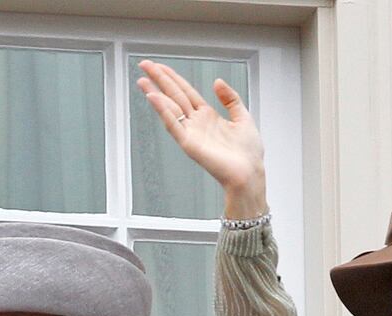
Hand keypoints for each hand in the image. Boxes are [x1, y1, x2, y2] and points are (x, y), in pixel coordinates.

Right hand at [137, 61, 267, 218]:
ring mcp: (191, 133)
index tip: (160, 66)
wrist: (250, 174)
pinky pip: (173, 125)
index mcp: (208, 116)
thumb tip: (217, 81)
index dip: (173, 78)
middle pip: (174, 96)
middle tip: (144, 65)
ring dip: (155, 93)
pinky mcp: (189, 144)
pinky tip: (153, 98)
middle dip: (159, 80)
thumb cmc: (248, 154)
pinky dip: (163, 112)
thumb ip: (231, 99)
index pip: (186, 92)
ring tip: (142, 80)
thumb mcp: (243, 117)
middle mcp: (197, 123)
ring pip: (170, 108)